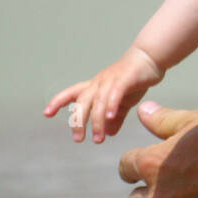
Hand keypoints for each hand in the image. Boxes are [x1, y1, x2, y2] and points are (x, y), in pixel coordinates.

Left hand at [44, 46, 164, 142]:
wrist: (150, 58)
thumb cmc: (134, 78)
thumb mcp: (123, 101)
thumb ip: (115, 117)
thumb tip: (109, 133)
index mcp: (96, 87)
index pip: (72, 93)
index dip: (58, 102)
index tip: (46, 113)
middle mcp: (99, 82)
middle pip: (82, 101)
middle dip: (78, 121)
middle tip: (78, 139)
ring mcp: (111, 80)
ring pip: (98, 101)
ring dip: (97, 121)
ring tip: (98, 138)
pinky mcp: (125, 79)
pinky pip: (115, 93)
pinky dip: (111, 105)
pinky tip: (110, 118)